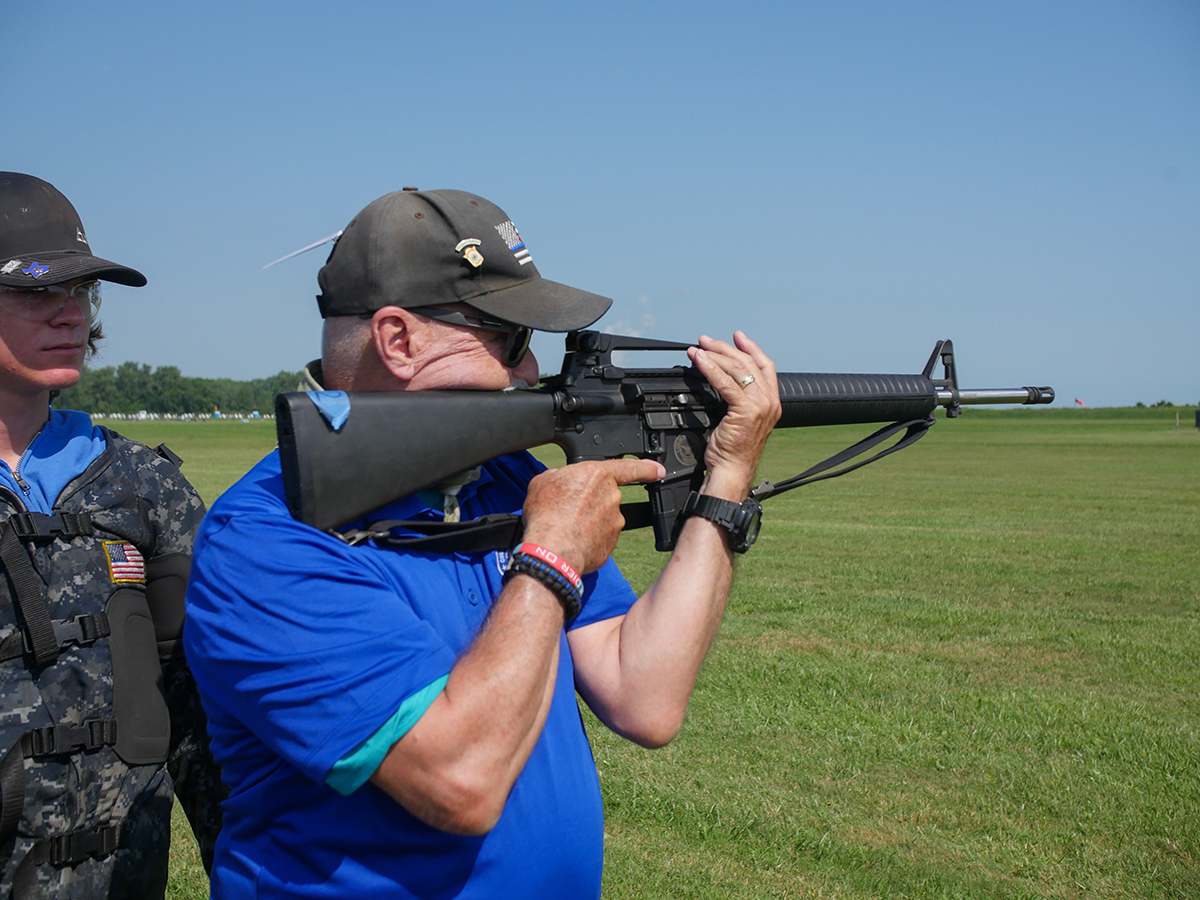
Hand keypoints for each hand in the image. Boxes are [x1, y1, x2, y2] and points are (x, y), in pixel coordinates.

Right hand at [522, 458, 664, 574]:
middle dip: (590, 502)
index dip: (646, 468)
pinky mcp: (611, 543)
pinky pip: (601, 537)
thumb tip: (560, 480)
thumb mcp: (544, 481)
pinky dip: (588, 539)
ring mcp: (615, 522)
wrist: (552, 550)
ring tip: (566, 527)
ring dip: (588, 522)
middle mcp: (612, 497)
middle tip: (568, 509)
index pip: (630, 467)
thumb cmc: (547, 514)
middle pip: (606, 496)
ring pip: (603, 518)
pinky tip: (572, 540)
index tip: (657, 470)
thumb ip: (560, 476)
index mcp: (599, 475)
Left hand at [686, 332, 781, 499]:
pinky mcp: (746, 410)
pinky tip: (699, 361)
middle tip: (706, 341)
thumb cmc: (733, 450)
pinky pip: (725, 383)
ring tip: (698, 349)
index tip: (737, 336)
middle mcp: (770, 401)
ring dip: (714, 355)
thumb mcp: (740, 419)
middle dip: (725, 348)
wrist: (732, 470)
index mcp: (772, 402)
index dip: (751, 348)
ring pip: (737, 369)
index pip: (765, 365)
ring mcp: (760, 405)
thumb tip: (724, 378)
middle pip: (748, 363)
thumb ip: (740, 398)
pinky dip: (710, 369)